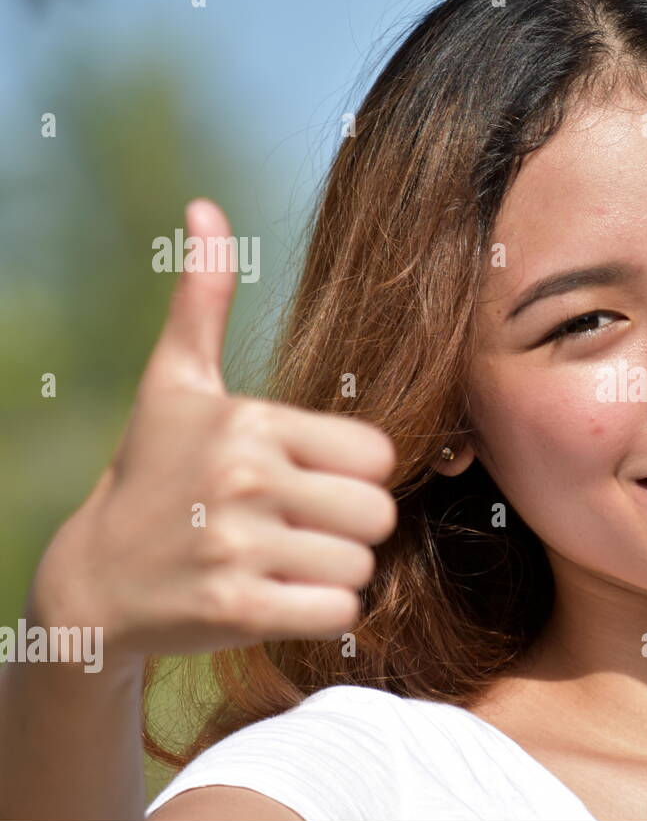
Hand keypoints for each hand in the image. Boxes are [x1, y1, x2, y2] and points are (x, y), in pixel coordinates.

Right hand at [29, 199, 397, 661]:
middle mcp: (246, 479)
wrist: (93, 581)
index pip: (377, 454)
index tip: (312, 479)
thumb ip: (204, 301)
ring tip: (288, 561)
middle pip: (379, 513)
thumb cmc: (152, 471)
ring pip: (361, 566)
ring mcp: (238, 546)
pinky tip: (281, 597)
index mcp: (250, 421)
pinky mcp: (236, 608)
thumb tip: (205, 207)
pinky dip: (321, 612)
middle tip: (306, 527)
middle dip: (352, 527)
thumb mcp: (176, 384)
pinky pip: (337, 612)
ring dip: (335, 572)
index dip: (355, 473)